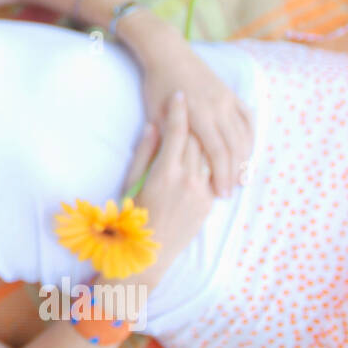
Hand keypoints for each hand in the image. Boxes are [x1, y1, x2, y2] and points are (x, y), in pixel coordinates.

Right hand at [121, 93, 215, 268]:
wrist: (150, 253)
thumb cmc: (132, 216)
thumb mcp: (132, 182)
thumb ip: (145, 153)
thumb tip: (155, 127)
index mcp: (165, 173)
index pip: (177, 133)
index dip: (178, 111)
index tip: (178, 94)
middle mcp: (188, 180)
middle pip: (198, 139)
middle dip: (195, 118)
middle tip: (192, 101)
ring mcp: (202, 192)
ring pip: (211, 154)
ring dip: (207, 136)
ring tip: (204, 120)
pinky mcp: (209, 203)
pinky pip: (215, 172)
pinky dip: (215, 157)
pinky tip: (212, 146)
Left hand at [136, 37, 253, 197]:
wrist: (168, 54)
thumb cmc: (157, 86)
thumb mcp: (157, 115)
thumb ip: (169, 139)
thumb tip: (176, 167)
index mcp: (198, 114)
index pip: (217, 153)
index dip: (221, 176)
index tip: (220, 193)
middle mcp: (218, 107)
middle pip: (234, 148)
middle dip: (234, 173)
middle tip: (229, 192)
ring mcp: (227, 100)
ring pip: (244, 135)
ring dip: (244, 158)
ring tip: (239, 178)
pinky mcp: (231, 94)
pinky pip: (247, 120)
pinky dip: (249, 138)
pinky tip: (246, 153)